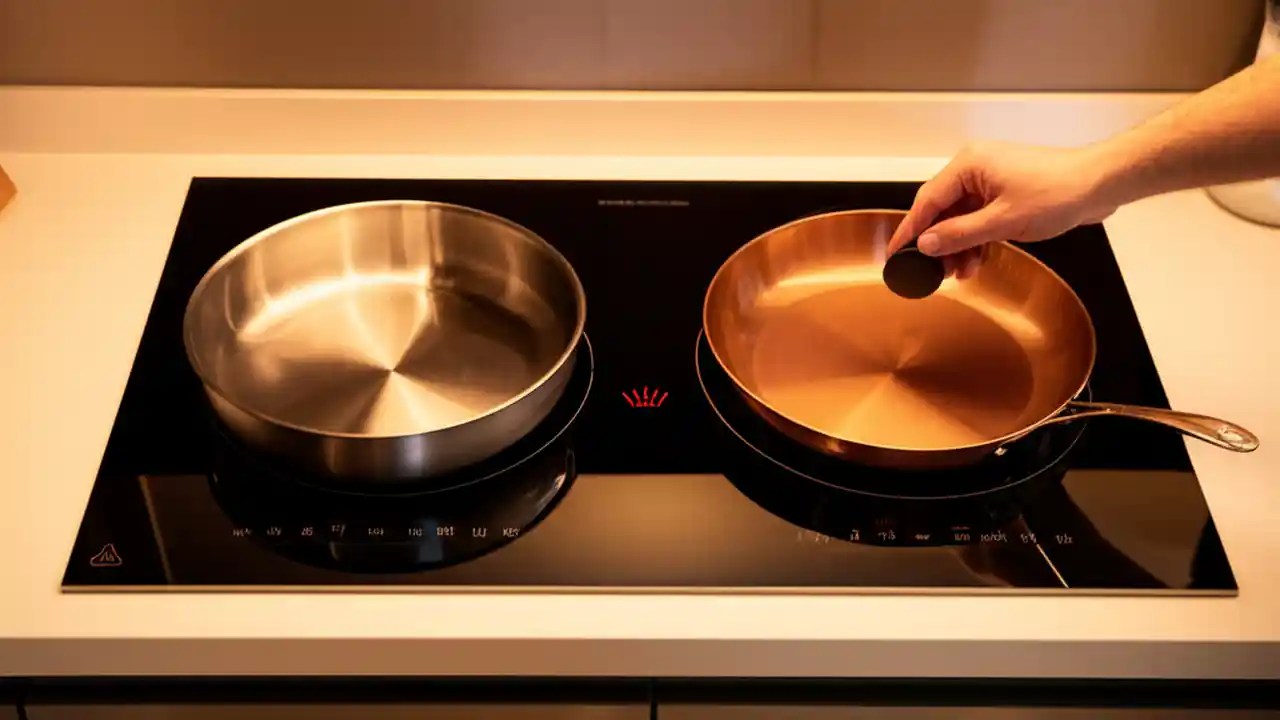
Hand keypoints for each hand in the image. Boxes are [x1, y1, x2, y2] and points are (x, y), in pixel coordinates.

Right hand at [887, 141, 1119, 278]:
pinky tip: (975, 261)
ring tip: (959, 273)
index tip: (895, 255)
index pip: (927, 201)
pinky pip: (978, 218)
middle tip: (932, 273)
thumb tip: (925, 245)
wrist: (1100, 184)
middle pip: (941, 210)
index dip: (910, 231)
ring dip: (958, 246)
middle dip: (937, 244)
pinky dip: (975, 240)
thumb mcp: (1002, 221)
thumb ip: (959, 234)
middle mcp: (975, 168)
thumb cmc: (1056, 193)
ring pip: (960, 217)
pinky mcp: (1005, 192)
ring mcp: (991, 180)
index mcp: (968, 165)